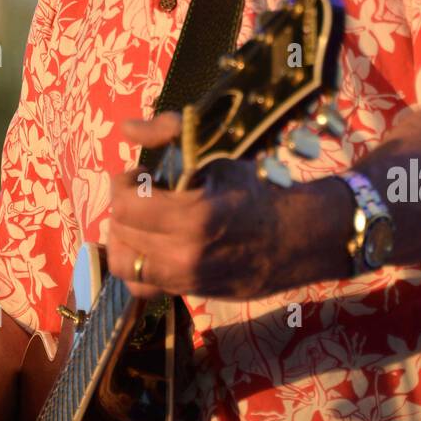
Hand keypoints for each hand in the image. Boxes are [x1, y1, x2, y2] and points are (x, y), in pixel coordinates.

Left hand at [107, 112, 336, 299]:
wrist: (299, 236)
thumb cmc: (259, 190)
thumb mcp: (218, 155)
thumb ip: (168, 133)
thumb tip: (127, 127)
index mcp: (192, 217)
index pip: (124, 205)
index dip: (123, 183)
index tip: (140, 174)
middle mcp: (184, 255)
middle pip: (120, 230)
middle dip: (125, 205)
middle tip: (144, 193)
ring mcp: (185, 279)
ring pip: (123, 262)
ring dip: (125, 235)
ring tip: (142, 220)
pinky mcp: (189, 293)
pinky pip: (141, 287)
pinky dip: (137, 266)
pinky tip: (150, 248)